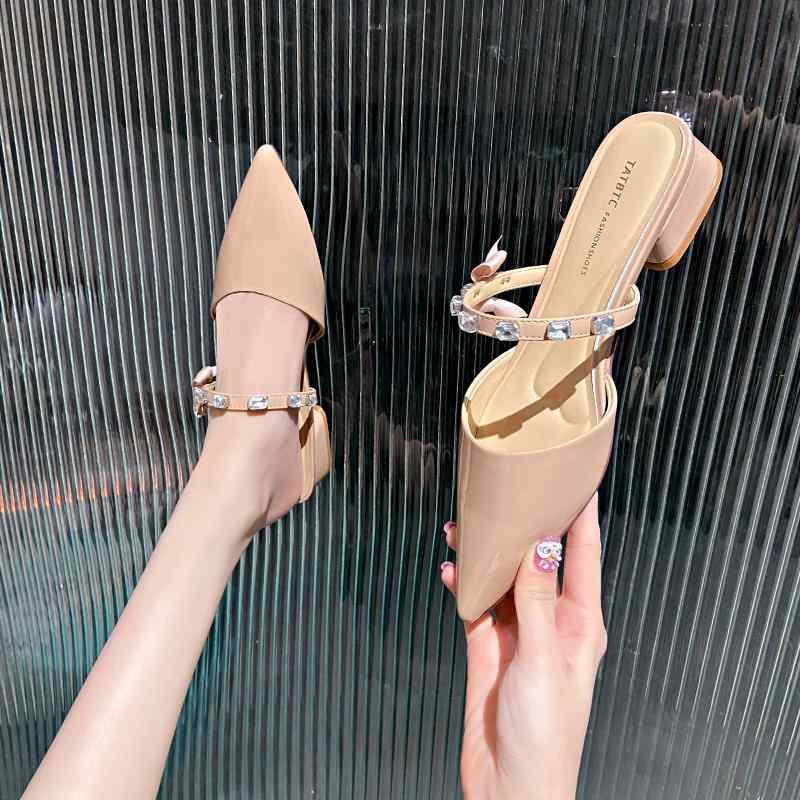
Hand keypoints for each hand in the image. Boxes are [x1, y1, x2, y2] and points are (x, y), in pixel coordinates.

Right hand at [441, 495, 606, 799]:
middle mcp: (550, 621)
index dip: (580, 516)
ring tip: (464, 527)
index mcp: (579, 623)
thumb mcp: (543, 661)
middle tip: (505, 492)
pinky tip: (451, 571)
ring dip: (485, 553)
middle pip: (537, 559)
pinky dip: (463, 584)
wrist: (510, 789)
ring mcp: (517, 633)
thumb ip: (536, 602)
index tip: (575, 479)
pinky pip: (475, 604)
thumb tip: (539, 548)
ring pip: (502, 577)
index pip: (583, 556)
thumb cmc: (546, 738)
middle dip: (522, 526)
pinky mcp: (488, 648)